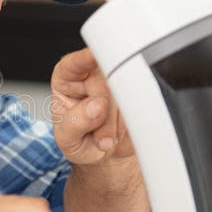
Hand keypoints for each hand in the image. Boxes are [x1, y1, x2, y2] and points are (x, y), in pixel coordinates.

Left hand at [51, 48, 133, 163]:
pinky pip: (143, 103)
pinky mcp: (138, 93)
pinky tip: (121, 132)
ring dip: (119, 124)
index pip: (75, 63)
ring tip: (107, 137)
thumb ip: (74, 123)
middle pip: (105, 83)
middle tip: (101, 138)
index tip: (93, 55)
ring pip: (127, 94)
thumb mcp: (67, 139)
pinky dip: (133, 123)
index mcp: (68, 80)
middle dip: (105, 116)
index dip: (85, 58)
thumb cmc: (81, 142)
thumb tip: (95, 105)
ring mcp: (117, 83)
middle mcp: (92, 76)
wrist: (106, 156)